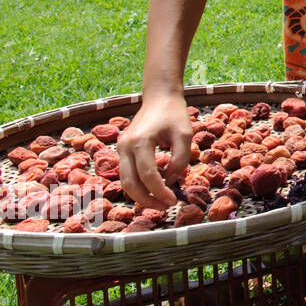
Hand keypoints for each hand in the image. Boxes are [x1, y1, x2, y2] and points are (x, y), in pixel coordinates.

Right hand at [116, 92, 190, 208]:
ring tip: (160, 202)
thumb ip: (179, 161)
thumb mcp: (185, 136)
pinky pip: (127, 173)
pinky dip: (139, 185)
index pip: (148, 175)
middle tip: (165, 207)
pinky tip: (155, 189)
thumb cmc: (174, 115)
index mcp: (140, 141)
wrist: (160, 98)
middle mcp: (125, 146)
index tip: (174, 201)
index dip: (160, 191)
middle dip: (146, 199)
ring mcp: (121, 148)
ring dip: (141, 195)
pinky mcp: (122, 150)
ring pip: (125, 181)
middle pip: (129, 183)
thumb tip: (170, 183)